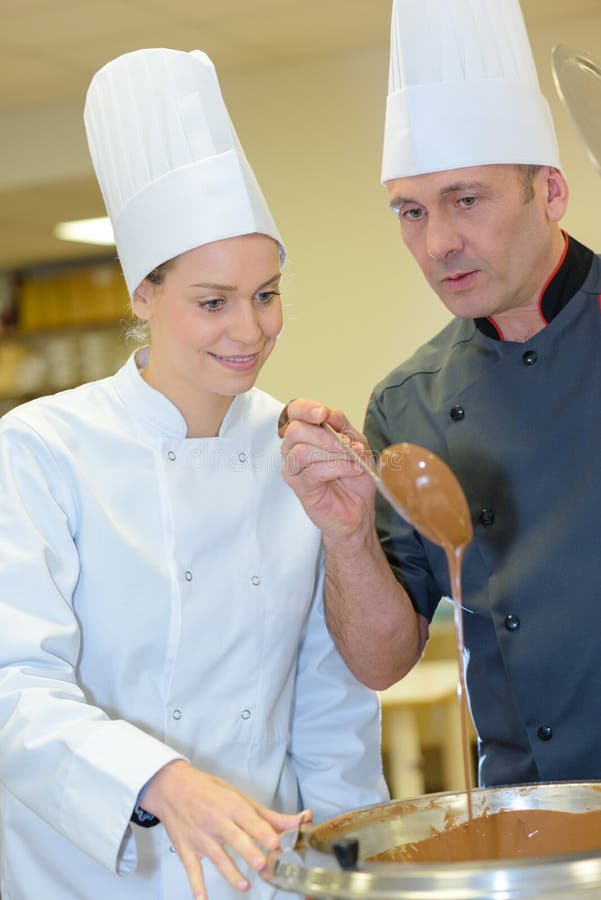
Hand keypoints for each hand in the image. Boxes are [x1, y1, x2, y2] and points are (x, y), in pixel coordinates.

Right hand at [141, 760, 309, 898]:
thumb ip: (267, 815)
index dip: (262, 831)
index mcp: (231, 806)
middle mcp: (216, 821)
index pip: (249, 819)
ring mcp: (200, 837)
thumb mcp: (238, 797)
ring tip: (245, 886)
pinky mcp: (187, 849)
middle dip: (249, 852)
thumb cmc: (209, 791)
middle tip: (263, 865)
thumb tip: (298, 822)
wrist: (171, 787)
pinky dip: (196, 886)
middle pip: (235, 838)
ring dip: (230, 872)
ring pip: (217, 857)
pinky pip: (192, 869)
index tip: (276, 842)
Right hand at [279, 398, 376, 542]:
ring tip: (353, 461)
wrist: (359, 507)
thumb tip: (329, 414)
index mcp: (306, 433)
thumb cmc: (354, 475)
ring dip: (333, 454)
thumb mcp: (356, 442)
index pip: (295, 411)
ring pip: (302, 451)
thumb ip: (342, 426)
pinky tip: (352, 470)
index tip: (323, 414)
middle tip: (347, 445)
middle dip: (324, 435)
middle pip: (295, 429)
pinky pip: (312, 471)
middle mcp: (294, 448)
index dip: (306, 408)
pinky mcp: (299, 486)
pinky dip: (337, 468)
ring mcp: (293, 468)